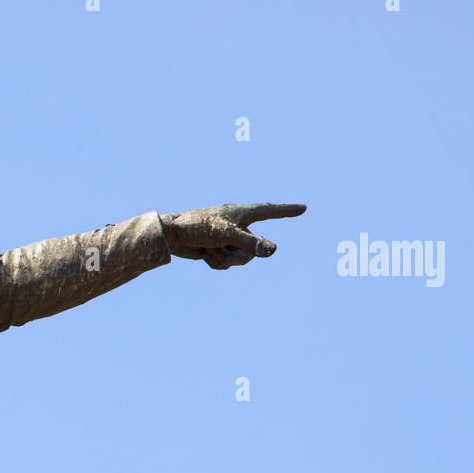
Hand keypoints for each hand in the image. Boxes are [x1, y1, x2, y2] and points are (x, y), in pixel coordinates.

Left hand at [160, 203, 305, 269]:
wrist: (170, 236)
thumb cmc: (197, 227)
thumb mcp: (226, 234)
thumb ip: (251, 243)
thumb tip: (274, 250)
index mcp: (242, 213)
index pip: (271, 211)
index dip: (287, 211)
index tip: (303, 208)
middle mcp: (238, 226)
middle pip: (255, 249)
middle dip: (238, 253)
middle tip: (218, 243)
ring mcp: (228, 239)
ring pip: (241, 259)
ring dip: (225, 258)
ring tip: (209, 247)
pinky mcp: (218, 250)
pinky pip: (226, 264)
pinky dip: (215, 262)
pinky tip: (203, 253)